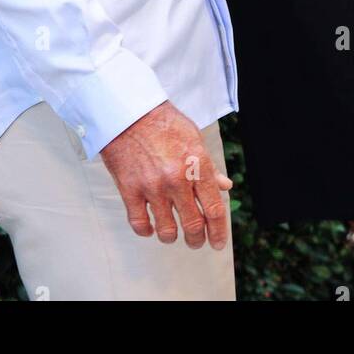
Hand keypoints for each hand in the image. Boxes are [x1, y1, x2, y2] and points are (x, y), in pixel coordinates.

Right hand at [99, 100, 232, 248]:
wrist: (129, 111)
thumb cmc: (163, 122)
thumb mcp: (193, 138)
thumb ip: (209, 167)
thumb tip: (224, 186)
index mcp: (197, 164)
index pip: (214, 208)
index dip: (218, 231)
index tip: (217, 242)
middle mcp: (177, 178)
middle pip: (193, 224)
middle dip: (197, 239)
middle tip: (196, 242)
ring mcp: (152, 186)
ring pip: (167, 230)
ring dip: (171, 237)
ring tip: (172, 234)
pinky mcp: (129, 190)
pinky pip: (140, 224)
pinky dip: (146, 231)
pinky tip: (150, 228)